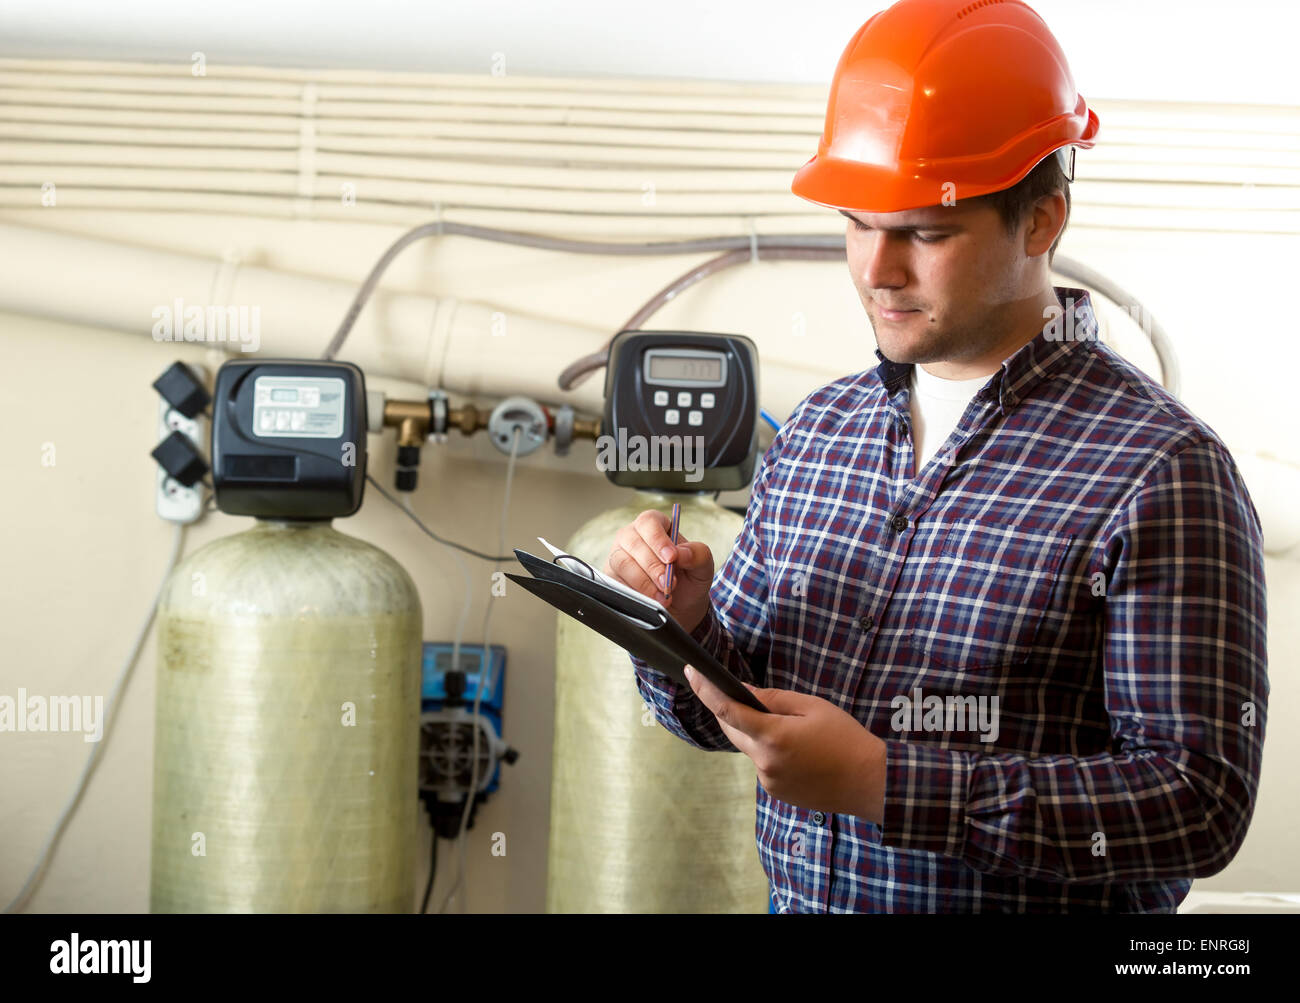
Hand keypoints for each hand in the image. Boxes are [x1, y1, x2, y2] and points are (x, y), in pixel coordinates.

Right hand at [603, 509, 714, 633]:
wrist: (680, 607)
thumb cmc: (688, 579)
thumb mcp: (703, 566)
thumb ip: (698, 554)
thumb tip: (680, 553)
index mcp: (655, 526)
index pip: (649, 522)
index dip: (658, 539)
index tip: (671, 558)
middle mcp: (633, 537)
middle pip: (633, 542)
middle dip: (652, 566)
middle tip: (668, 584)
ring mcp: (619, 556)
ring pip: (622, 563)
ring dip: (643, 582)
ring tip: (663, 597)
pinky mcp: (612, 577)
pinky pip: (616, 582)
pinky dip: (634, 593)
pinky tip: (649, 601)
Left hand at [683, 665, 886, 822]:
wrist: (870, 782)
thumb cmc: (846, 739)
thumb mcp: (812, 707)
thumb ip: (774, 699)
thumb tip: (744, 692)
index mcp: (773, 737)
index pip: (727, 710)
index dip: (705, 689)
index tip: (691, 672)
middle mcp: (764, 762)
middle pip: (732, 731)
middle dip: (732, 712)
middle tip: (746, 697)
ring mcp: (768, 781)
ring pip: (749, 749)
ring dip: (756, 734)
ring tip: (791, 729)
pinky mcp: (776, 793)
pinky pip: (762, 765)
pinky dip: (768, 752)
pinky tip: (796, 750)